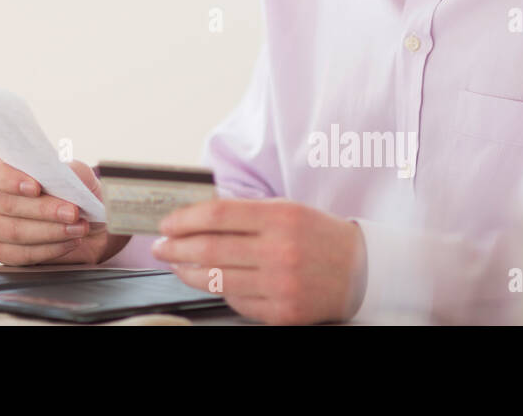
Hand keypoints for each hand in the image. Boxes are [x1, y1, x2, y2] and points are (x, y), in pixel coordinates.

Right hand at [0, 157, 128, 265]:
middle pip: (6, 204)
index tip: (36, 187)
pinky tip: (70, 241)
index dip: (8, 179)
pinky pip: (23, 254)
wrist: (88, 226)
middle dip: (43, 209)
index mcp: (3, 172)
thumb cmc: (76, 196)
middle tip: (72, 212)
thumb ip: (69, 172)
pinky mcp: (4, 253)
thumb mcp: (79, 176)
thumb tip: (61, 177)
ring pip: (15, 231)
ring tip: (78, 228)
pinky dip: (51, 249)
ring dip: (52, 230)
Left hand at [152, 198, 366, 323]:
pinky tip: (212, 281)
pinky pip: (236, 302)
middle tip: (160, 246)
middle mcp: (280, 251)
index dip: (184, 219)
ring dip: (187, 272)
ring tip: (176, 264)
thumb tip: (195, 216)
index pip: (218, 215)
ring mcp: (281, 286)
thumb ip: (244, 211)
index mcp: (280, 217)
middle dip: (175, 247)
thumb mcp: (286, 209)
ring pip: (216, 280)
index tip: (167, 223)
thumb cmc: (317, 234)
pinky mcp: (282, 313)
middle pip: (210, 249)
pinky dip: (219, 291)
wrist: (361, 271)